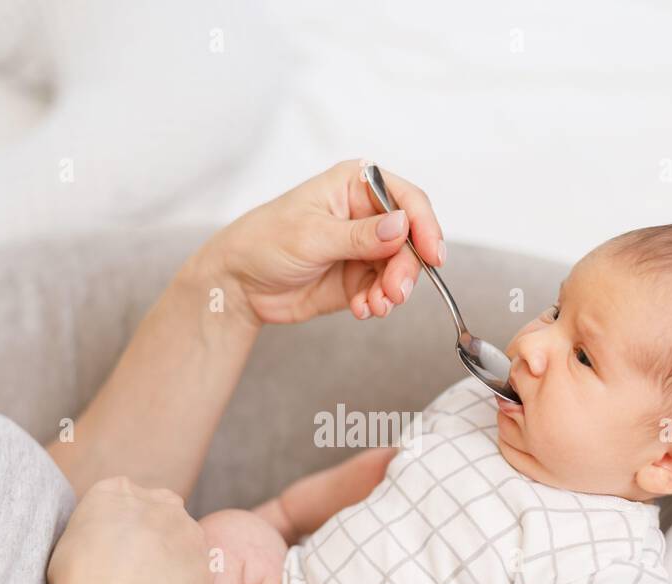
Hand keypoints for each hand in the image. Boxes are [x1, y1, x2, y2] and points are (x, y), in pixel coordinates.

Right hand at [47, 476, 209, 583]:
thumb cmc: (81, 577)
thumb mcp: (68, 545)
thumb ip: (92, 536)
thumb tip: (98, 549)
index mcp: (117, 491)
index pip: (123, 496)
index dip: (120, 524)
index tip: (112, 548)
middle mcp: (159, 502)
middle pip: (161, 512)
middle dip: (153, 535)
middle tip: (135, 569)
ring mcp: (188, 530)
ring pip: (183, 542)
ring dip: (172, 561)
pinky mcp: (206, 562)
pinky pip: (196, 574)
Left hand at [201, 159, 446, 325]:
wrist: (239, 283)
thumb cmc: (264, 241)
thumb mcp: (312, 235)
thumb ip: (360, 235)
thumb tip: (402, 226)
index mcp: (356, 186)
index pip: (407, 200)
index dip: (425, 226)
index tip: (432, 255)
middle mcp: (367, 215)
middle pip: (409, 241)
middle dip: (406, 270)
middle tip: (395, 293)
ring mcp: (364, 249)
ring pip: (400, 270)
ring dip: (393, 291)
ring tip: (376, 306)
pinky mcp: (358, 279)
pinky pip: (383, 292)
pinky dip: (378, 303)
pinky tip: (363, 309)